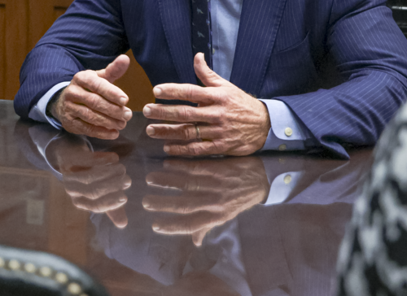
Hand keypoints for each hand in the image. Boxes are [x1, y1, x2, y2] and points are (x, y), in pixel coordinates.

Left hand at [47, 137, 130, 227]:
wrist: (68, 155)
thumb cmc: (88, 178)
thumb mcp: (99, 193)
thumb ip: (111, 206)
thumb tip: (123, 224)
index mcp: (79, 201)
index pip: (95, 205)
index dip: (110, 203)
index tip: (124, 198)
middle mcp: (72, 189)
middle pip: (92, 191)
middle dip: (112, 186)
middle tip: (128, 181)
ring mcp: (68, 174)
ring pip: (89, 176)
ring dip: (108, 172)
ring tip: (123, 169)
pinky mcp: (67, 158)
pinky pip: (85, 160)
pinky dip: (101, 159)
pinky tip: (114, 158)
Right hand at [51, 55, 131, 139]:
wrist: (64, 101)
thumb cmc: (88, 88)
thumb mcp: (99, 77)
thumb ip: (113, 70)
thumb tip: (126, 58)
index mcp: (81, 78)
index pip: (97, 85)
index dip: (112, 93)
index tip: (126, 100)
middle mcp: (72, 92)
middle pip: (94, 102)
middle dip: (113, 110)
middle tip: (128, 115)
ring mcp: (69, 107)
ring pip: (90, 116)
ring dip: (108, 122)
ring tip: (122, 124)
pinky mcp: (69, 122)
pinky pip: (86, 128)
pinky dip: (101, 132)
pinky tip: (113, 133)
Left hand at [143, 53, 269, 155]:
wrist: (266, 125)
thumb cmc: (241, 103)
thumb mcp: (226, 86)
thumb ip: (207, 74)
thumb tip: (197, 56)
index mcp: (217, 96)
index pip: (191, 92)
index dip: (173, 91)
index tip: (156, 90)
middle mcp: (217, 114)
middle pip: (187, 113)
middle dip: (164, 112)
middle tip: (146, 110)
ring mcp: (219, 131)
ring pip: (190, 132)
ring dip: (168, 132)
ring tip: (151, 130)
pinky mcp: (222, 147)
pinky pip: (199, 149)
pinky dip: (182, 149)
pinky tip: (168, 147)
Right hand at [143, 157, 269, 245]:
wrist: (261, 179)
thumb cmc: (239, 199)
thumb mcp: (225, 216)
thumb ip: (207, 226)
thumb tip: (194, 243)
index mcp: (217, 216)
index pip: (191, 225)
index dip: (172, 227)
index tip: (154, 226)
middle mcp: (216, 203)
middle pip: (185, 205)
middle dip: (163, 204)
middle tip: (145, 202)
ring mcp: (216, 185)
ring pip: (187, 184)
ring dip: (167, 181)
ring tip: (150, 179)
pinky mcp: (218, 169)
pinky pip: (195, 167)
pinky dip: (179, 165)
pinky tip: (166, 163)